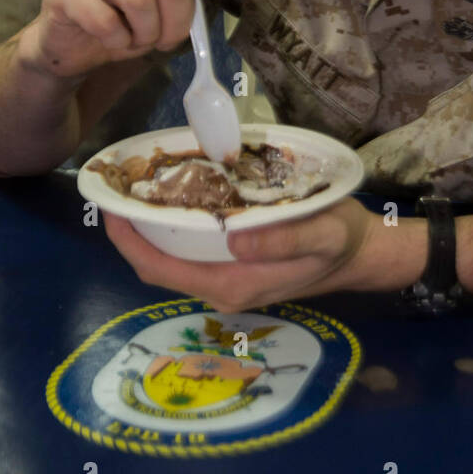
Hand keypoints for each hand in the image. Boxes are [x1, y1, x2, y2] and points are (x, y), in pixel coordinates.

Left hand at [102, 197, 377, 311]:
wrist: (362, 254)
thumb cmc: (342, 240)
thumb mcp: (322, 234)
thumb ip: (282, 242)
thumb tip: (233, 239)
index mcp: (233, 284)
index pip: (160, 270)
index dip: (128, 242)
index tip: (110, 206)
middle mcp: (221, 288)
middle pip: (157, 265)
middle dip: (131, 231)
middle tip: (118, 186)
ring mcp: (226, 279)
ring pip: (170, 258)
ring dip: (150, 228)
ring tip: (138, 185)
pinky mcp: (232, 266)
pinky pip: (188, 252)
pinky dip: (173, 226)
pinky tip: (174, 195)